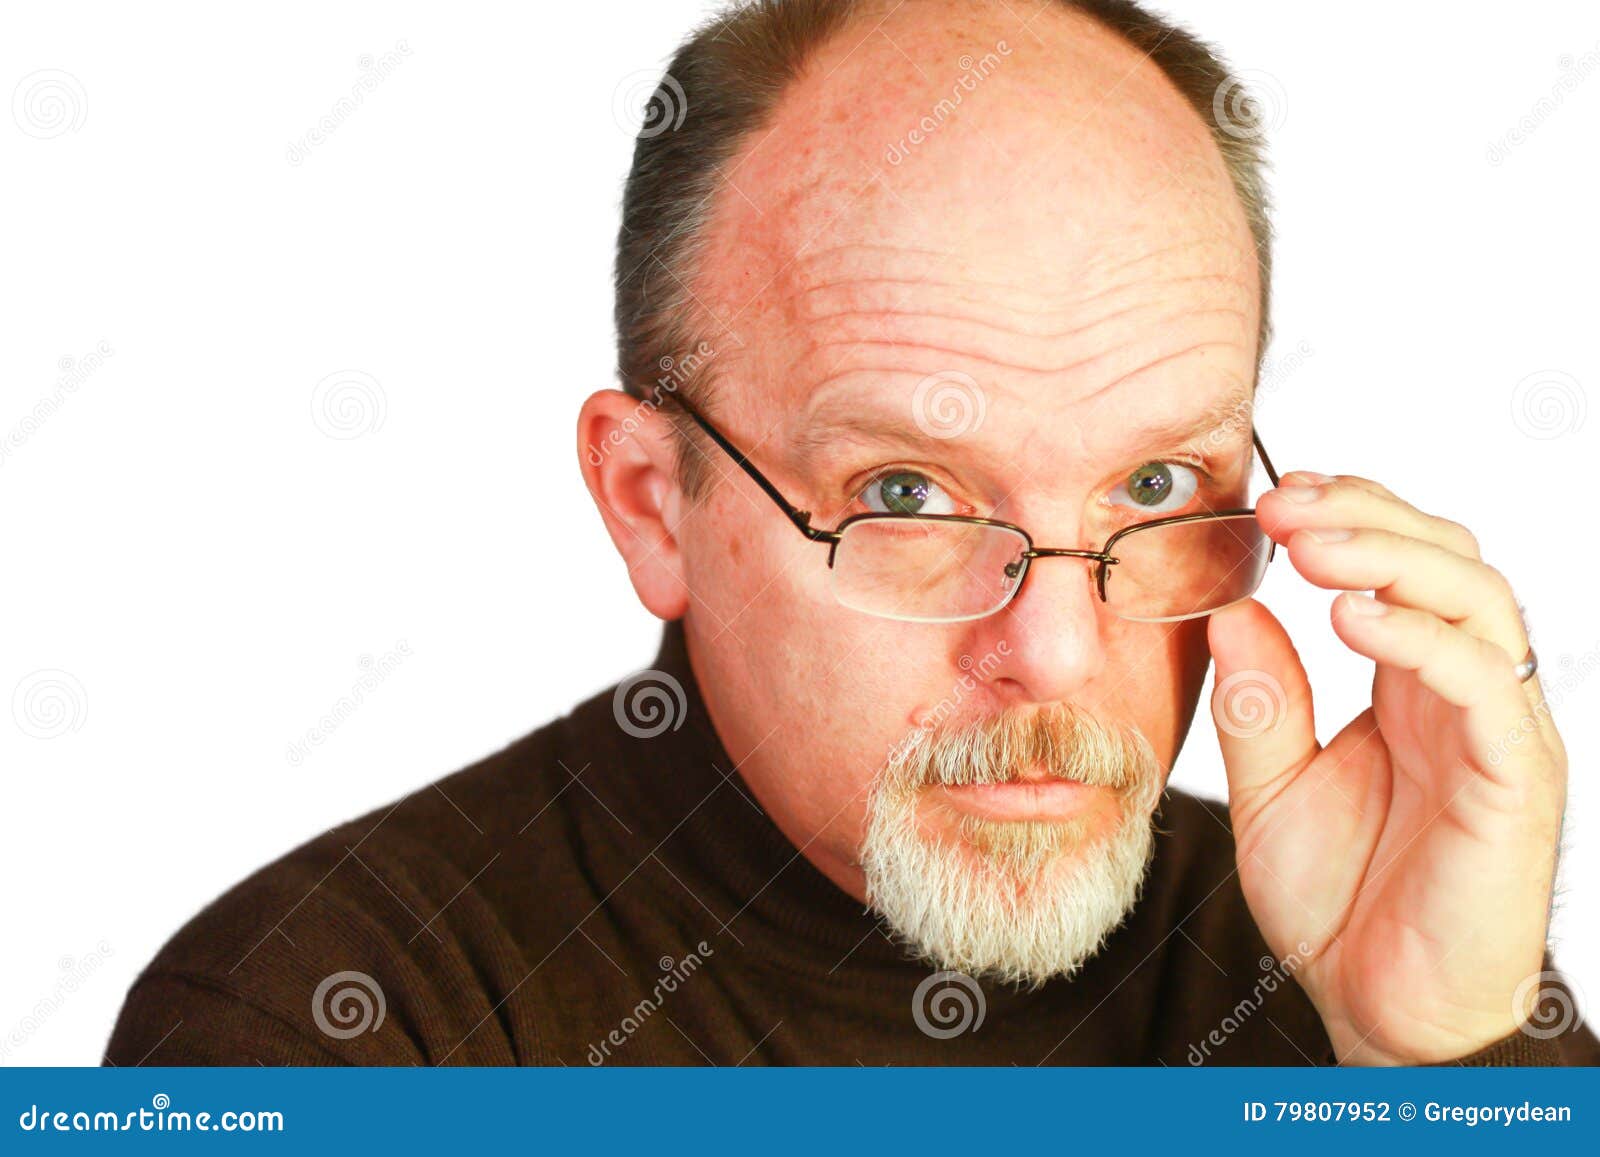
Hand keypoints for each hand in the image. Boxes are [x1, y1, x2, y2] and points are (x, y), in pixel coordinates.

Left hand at [1205, 471, 1566, 1064]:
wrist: (1382, 1010)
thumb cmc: (1340, 901)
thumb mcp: (1272, 789)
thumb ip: (1260, 703)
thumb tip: (1231, 609)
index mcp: (1408, 687)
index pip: (1401, 566)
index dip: (1347, 518)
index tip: (1270, 501)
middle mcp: (1462, 695)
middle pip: (1448, 560)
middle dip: (1367, 515)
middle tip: (1284, 504)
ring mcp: (1497, 732)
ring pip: (1479, 602)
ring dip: (1393, 557)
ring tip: (1314, 545)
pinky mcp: (1515, 780)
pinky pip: (1487, 686)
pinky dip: (1425, 640)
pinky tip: (1355, 618)